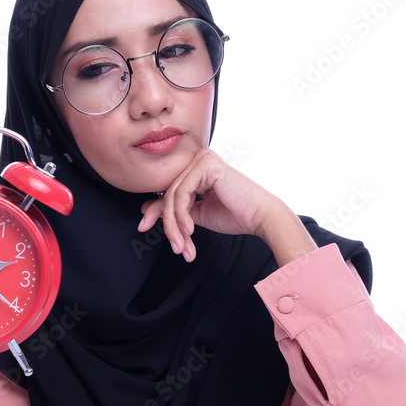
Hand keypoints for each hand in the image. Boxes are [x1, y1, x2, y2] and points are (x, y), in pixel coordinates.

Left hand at [138, 148, 315, 264]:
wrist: (261, 217)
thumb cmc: (235, 215)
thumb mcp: (196, 214)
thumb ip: (174, 210)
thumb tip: (145, 208)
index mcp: (197, 168)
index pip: (169, 190)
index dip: (155, 212)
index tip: (144, 228)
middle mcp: (199, 159)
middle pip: (168, 194)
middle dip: (167, 224)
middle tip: (174, 246)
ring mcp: (203, 159)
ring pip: (172, 196)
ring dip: (174, 225)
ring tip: (182, 244)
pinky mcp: (206, 164)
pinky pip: (182, 194)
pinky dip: (181, 216)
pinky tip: (190, 229)